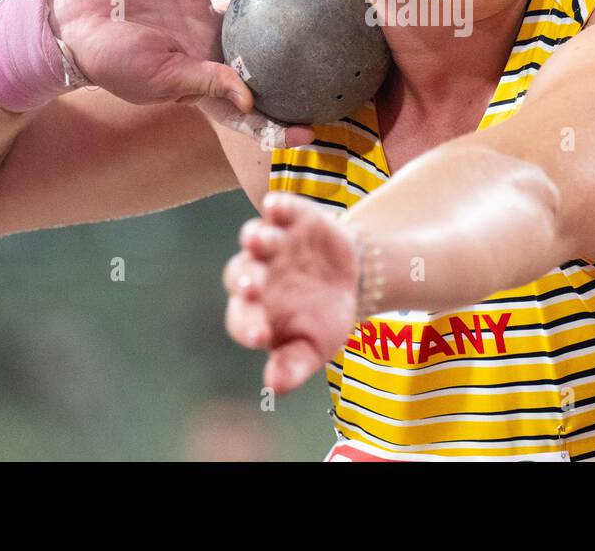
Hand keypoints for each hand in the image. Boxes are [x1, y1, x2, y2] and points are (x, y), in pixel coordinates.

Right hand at [48, 0, 312, 147]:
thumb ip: (203, 83)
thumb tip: (249, 99)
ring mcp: (203, 17)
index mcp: (202, 83)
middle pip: (264, 63)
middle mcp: (210, 51)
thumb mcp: (158, 77)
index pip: (249, 108)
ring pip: (256, 18)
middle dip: (297, 71)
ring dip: (287, 14)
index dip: (278, 123)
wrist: (72, 17)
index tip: (312, 132)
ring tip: (327, 6)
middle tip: (340, 69)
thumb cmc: (108, 60)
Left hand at [222, 192, 359, 394]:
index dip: (250, 327)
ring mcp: (274, 243)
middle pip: (240, 274)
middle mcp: (256, 273)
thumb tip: (275, 388)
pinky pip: (279, 209)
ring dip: (257, 239)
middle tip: (254, 288)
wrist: (355, 278)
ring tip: (262, 241)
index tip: (262, 339)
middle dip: (247, 280)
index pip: (242, 320)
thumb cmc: (324, 318)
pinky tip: (276, 206)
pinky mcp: (293, 217)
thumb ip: (293, 366)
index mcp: (254, 310)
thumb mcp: (314, 348)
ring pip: (254, 238)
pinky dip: (277, 206)